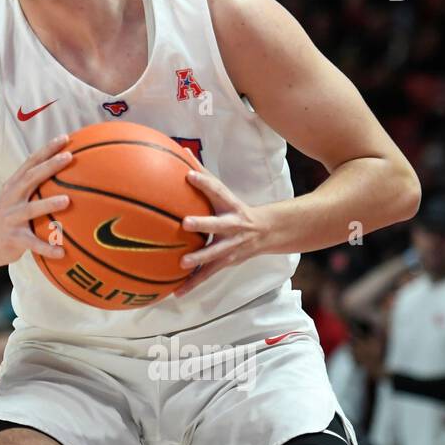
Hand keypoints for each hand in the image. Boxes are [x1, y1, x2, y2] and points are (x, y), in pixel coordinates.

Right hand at [0, 134, 72, 267]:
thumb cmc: (9, 219)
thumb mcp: (17, 199)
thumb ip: (35, 187)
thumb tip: (68, 178)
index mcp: (14, 186)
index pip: (31, 163)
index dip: (47, 149)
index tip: (65, 138)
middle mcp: (11, 198)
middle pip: (30, 178)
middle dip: (49, 166)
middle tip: (68, 157)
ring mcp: (11, 218)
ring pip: (30, 209)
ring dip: (48, 204)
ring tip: (67, 201)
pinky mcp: (13, 239)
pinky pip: (32, 244)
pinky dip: (47, 247)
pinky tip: (62, 252)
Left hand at [173, 152, 273, 296]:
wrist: (268, 233)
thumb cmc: (235, 208)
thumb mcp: (223, 192)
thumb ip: (203, 174)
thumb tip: (181, 150)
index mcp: (231, 206)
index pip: (217, 190)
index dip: (204, 183)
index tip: (189, 175)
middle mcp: (233, 226)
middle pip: (218, 224)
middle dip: (203, 224)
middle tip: (185, 223)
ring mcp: (232, 246)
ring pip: (215, 254)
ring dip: (200, 259)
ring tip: (182, 263)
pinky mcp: (227, 262)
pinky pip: (207, 275)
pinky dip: (192, 284)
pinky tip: (176, 293)